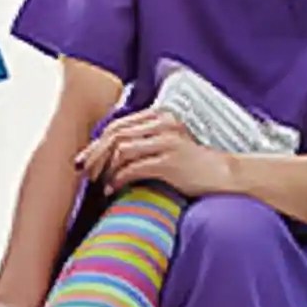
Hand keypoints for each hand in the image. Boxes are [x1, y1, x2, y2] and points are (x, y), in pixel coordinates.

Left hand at [74, 109, 235, 196]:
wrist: (223, 175)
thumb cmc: (192, 166)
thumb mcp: (168, 145)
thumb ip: (145, 141)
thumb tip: (110, 151)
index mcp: (160, 116)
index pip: (118, 125)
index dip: (96, 143)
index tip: (83, 160)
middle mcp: (163, 124)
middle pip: (115, 136)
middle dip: (95, 155)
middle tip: (84, 173)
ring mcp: (167, 142)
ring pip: (121, 150)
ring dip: (105, 169)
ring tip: (99, 183)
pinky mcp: (170, 162)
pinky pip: (133, 168)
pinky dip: (118, 180)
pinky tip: (112, 190)